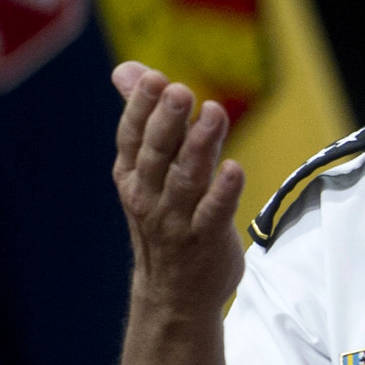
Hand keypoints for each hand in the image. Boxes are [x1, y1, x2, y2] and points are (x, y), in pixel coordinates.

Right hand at [114, 62, 247, 316]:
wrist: (173, 294)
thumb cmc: (164, 220)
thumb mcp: (146, 171)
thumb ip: (145, 120)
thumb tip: (129, 70)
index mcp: (132, 176)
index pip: (132, 137)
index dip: (141, 108)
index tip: (153, 78)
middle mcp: (149, 196)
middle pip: (157, 153)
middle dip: (168, 120)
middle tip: (180, 89)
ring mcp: (176, 220)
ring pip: (187, 179)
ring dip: (200, 146)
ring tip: (214, 114)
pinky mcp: (206, 240)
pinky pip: (214, 213)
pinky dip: (224, 192)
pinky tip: (235, 168)